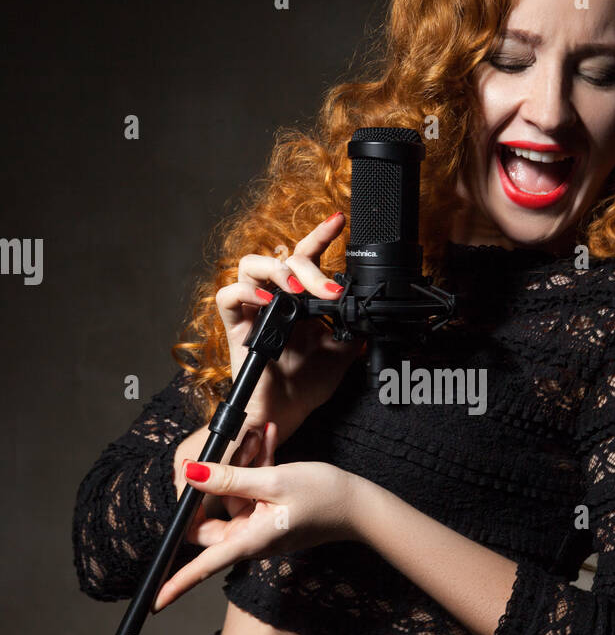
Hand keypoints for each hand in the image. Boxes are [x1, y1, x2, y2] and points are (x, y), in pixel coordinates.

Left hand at [152, 434, 358, 611]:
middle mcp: (252, 537)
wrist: (360, 505)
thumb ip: (229, 479)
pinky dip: (257, 467)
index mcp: (250, 539)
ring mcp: (261, 527)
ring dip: (244, 465)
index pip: (204, 565)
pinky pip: (251, 492)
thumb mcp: (273, 482)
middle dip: (217, 481)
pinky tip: (268, 439)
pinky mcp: (270, 515)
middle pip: (214, 517)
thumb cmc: (324, 496)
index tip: (153, 601)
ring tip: (262, 435)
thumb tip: (191, 475)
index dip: (176, 583)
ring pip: (234, 496)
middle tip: (232, 447)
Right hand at [217, 211, 364, 443]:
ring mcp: (252, 311)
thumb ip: (350, 326)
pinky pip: (227, 296)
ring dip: (276, 271)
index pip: (305, 257)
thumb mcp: (341, 351)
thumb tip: (366, 309)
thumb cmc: (307, 385)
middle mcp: (273, 299)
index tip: (339, 221)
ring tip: (297, 290)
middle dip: (306, 265)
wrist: (288, 414)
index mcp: (297, 300)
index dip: (319, 237)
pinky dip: (245, 291)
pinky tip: (268, 300)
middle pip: (279, 257)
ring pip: (249, 265)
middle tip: (327, 289)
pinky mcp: (234, 328)